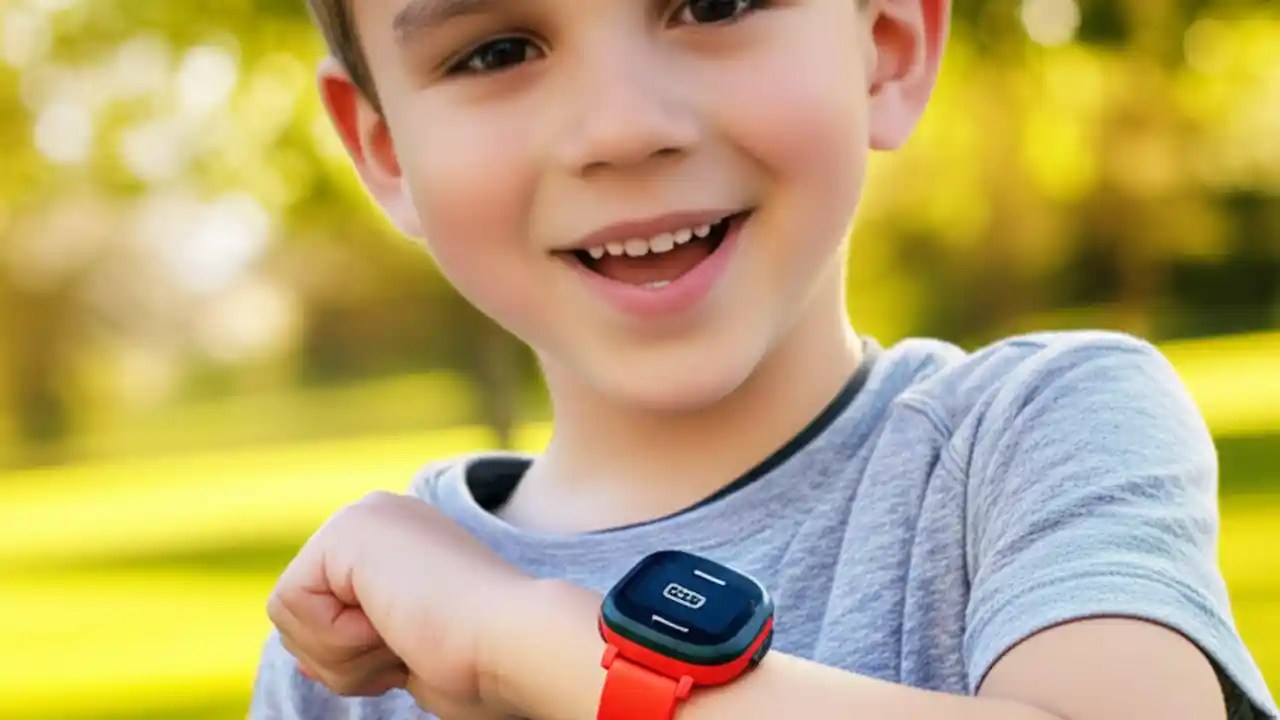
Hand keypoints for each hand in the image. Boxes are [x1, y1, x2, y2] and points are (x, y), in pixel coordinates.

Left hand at [266, 491, 532, 718]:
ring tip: (404, 633)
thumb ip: (361, 640)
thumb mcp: (407, 648)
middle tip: (408, 642)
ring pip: (287, 615)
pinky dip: (336, 638)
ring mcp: (364, 517)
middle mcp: (379, 520)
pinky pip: (289, 604)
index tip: (412, 648)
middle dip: (340, 655)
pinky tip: (391, 621)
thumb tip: (302, 658)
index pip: (321, 613)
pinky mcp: (348, 529)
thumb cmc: (483, 661)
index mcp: (399, 545)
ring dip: (342, 653)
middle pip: (296, 614)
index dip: (348, 655)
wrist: (514, 643)